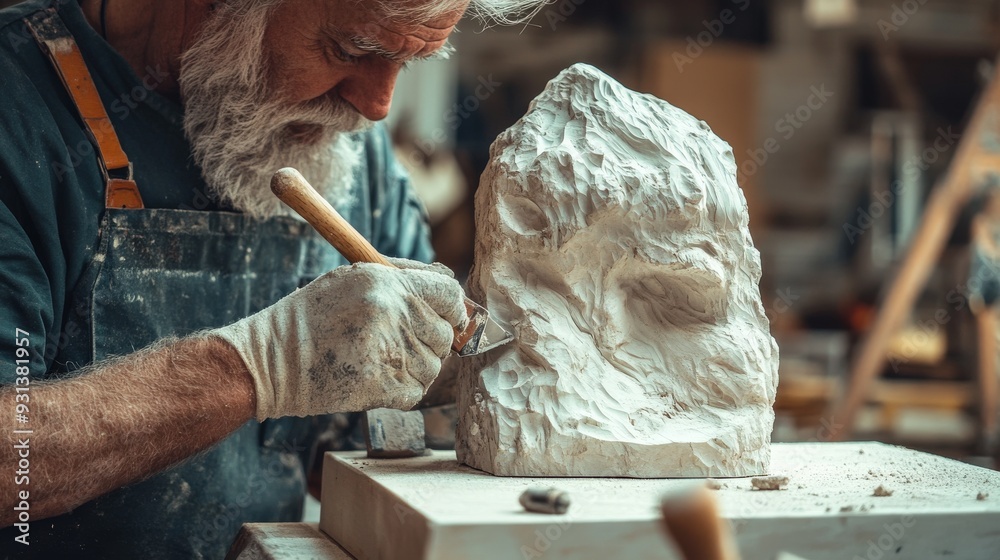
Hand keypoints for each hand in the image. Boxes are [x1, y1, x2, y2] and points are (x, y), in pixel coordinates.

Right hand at [211, 259, 466, 419]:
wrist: (272, 362)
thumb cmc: (311, 317)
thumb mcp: (352, 279)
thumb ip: (402, 276)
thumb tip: (448, 283)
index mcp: (386, 284)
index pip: (449, 294)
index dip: (453, 308)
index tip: (446, 317)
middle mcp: (392, 315)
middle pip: (446, 334)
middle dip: (431, 341)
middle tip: (400, 342)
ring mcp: (389, 353)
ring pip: (434, 367)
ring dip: (416, 367)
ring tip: (382, 359)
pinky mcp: (383, 387)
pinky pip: (417, 391)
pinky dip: (403, 390)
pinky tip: (377, 377)